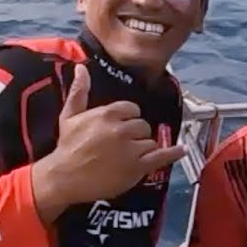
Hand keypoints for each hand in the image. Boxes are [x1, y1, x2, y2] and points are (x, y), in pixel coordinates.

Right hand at [32, 64, 185, 220]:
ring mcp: (131, 148)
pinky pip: (161, 156)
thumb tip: (82, 68)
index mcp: (108, 114)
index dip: (128, 118)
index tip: (121, 127)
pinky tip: (181, 149)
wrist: (65, 178)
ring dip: (143, 148)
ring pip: (150, 141)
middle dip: (136, 134)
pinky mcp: (138, 167)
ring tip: (130, 156)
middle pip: (142, 126)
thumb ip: (79, 91)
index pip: (132, 109)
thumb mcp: (69, 116)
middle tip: (123, 145)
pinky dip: (173, 153)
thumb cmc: (67, 147)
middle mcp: (122, 129)